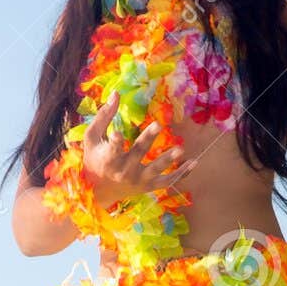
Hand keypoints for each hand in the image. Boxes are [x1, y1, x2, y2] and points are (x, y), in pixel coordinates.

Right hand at [83, 90, 190, 207]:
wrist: (99, 192)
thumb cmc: (94, 158)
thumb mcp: (93, 138)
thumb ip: (104, 116)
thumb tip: (116, 93)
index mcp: (108, 159)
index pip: (112, 150)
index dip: (114, 143)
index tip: (117, 134)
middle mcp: (123, 171)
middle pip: (137, 153)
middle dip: (147, 139)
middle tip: (158, 124)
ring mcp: (138, 180)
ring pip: (155, 170)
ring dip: (167, 160)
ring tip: (180, 149)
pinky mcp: (148, 186)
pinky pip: (167, 181)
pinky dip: (181, 173)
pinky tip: (193, 162)